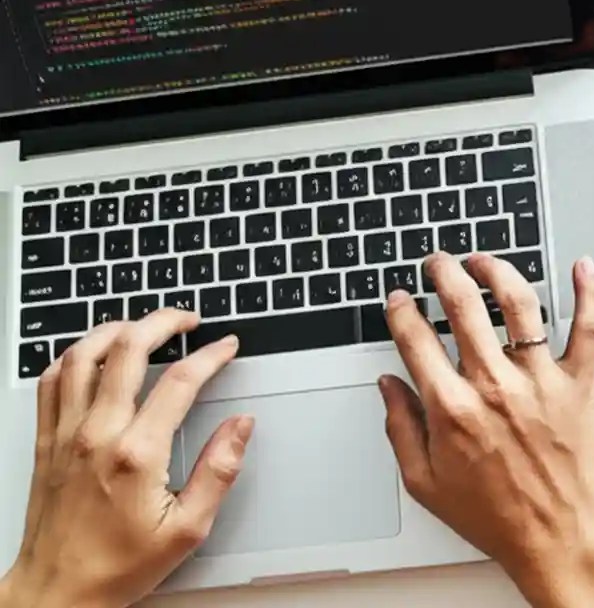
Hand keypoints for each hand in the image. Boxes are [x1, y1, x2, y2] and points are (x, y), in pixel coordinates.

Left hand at [0, 311, 251, 607]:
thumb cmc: (118, 567)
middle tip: (187, 319)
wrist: (57, 592)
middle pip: (128, 349)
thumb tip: (241, 427)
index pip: (181, 381)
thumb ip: (219, 470)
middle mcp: (97, 434)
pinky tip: (93, 354)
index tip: (226, 347)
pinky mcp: (45, 440)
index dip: (211, 355)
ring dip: (116, 328)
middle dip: (163, 321)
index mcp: (138, 454)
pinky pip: (52, 379)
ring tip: (142, 326)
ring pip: (85, 354)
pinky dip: (74, 355)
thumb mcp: (189, 529)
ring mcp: (66, 433)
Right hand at [379, 253, 593, 607]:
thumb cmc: (496, 517)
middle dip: (443, 273)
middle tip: (437, 263)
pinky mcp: (579, 384)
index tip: (398, 299)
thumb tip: (387, 385)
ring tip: (483, 260)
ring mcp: (540, 381)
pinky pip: (587, 328)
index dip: (401, 311)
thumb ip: (400, 428)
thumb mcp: (424, 483)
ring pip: (519, 303)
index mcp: (452, 409)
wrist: (558, 538)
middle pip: (463, 306)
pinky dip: (588, 292)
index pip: (416, 339)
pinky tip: (581, 266)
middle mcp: (495, 386)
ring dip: (497, 269)